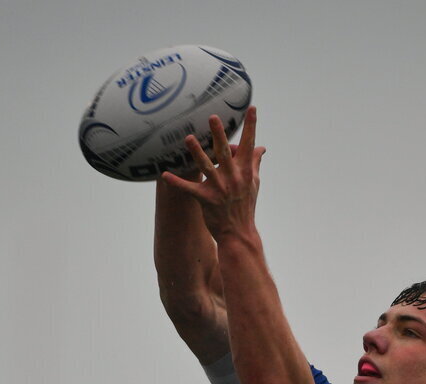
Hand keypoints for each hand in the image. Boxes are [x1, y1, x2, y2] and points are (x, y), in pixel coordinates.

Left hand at [161, 106, 265, 241]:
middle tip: (212, 117)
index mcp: (245, 172)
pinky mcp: (206, 200)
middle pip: (224, 152)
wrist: (239, 233)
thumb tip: (262, 147)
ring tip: (188, 138)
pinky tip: (163, 175)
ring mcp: (219, 189)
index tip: (251, 108)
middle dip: (218, 134)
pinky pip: (189, 189)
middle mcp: (233, 178)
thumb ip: (255, 163)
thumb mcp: (254, 184)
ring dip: (197, 152)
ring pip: (206, 167)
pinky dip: (176, 182)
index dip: (251, 126)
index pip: (248, 145)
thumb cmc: (246, 206)